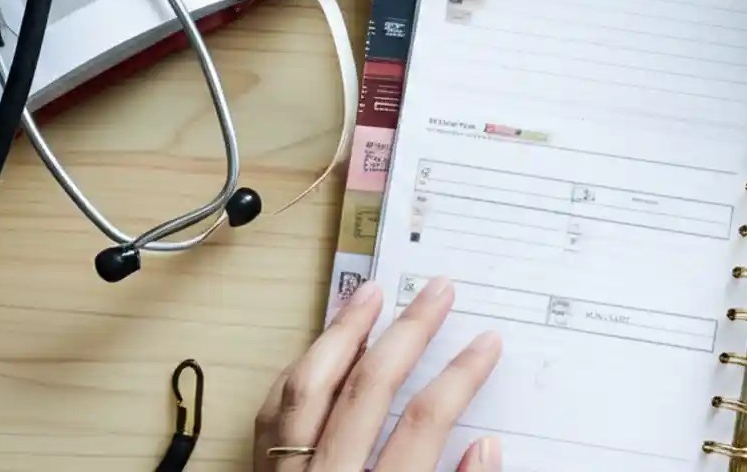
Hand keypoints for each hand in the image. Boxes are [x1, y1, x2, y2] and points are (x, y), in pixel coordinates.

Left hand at [254, 277, 502, 471]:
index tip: (486, 343)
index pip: (424, 423)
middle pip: (367, 388)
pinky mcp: (259, 471)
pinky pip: (273, 411)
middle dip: (409, 333)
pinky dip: (301, 372)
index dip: (460, 378)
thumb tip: (487, 448)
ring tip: (370, 293)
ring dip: (343, 333)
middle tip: (437, 292)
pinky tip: (323, 347)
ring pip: (308, 387)